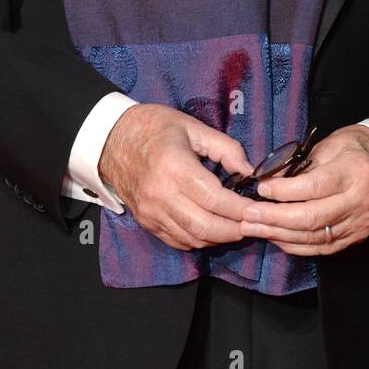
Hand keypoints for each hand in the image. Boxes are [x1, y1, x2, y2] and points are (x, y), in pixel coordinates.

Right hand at [97, 103, 256, 251]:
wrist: (111, 139)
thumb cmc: (155, 128)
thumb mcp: (193, 127)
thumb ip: (225, 149)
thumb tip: (249, 172)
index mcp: (174, 166)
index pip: (215, 199)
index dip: (241, 208)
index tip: (258, 207)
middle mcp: (161, 194)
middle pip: (206, 226)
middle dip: (235, 229)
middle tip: (253, 223)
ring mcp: (151, 212)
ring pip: (193, 239)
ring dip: (219, 238)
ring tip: (237, 227)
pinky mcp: (146, 221)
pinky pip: (177, 241)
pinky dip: (199, 240)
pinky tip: (213, 229)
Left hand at [237, 124, 368, 254]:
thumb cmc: (354, 150)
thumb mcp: (330, 146)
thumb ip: (301, 165)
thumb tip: (268, 181)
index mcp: (354, 173)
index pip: (314, 187)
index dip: (284, 191)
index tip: (261, 189)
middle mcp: (358, 202)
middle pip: (311, 218)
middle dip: (274, 218)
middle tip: (248, 214)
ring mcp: (358, 224)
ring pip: (313, 237)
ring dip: (278, 234)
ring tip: (253, 227)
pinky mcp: (355, 238)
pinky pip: (321, 248)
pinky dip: (295, 245)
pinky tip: (275, 237)